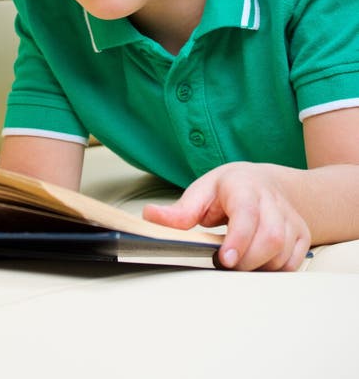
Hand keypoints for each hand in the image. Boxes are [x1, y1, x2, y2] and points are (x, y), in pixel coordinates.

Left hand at [142, 162, 310, 270]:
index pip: (247, 212)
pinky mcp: (302, 234)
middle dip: (247, 260)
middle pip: (270, 237)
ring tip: (239, 261)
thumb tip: (150, 217)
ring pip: (283, 252)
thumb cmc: (229, 188)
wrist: (265, 183)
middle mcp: (272, 200)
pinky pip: (293, 262)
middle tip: (225, 265)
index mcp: (244, 186)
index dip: (238, 238)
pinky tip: (257, 263)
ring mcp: (291, 218)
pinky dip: (274, 269)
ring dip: (259, 266)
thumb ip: (180, 210)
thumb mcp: (202, 191)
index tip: (224, 259)